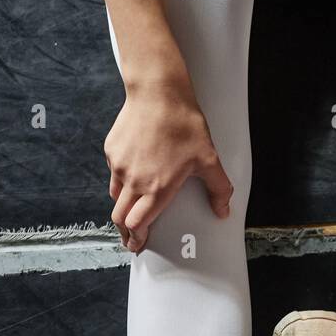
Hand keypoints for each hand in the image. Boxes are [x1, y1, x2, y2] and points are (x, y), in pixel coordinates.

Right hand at [104, 77, 233, 252]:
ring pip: (116, 195)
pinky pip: (114, 172)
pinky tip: (135, 170)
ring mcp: (119, 165)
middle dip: (125, 231)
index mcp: (157, 188)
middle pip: (120, 217)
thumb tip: (223, 211)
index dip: (136, 238)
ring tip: (133, 206)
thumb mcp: (209, 159)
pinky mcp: (111, 150)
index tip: (137, 244)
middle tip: (130, 236)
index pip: (138, 224)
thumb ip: (219, 189)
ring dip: (123, 205)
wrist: (158, 92)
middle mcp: (134, 180)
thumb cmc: (183, 124)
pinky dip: (122, 178)